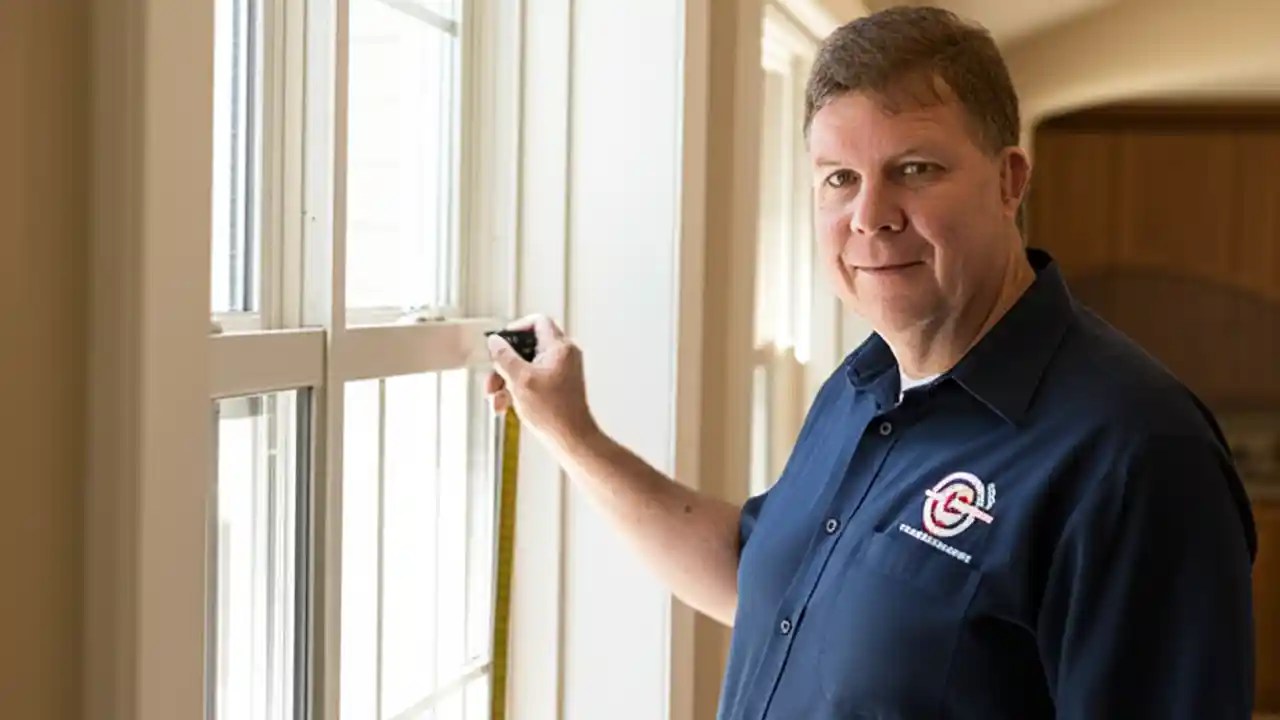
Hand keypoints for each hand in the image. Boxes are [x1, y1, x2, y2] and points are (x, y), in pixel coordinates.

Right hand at [485, 315, 599, 451]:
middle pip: (527, 347)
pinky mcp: (557, 386)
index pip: (537, 322)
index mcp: (559, 348)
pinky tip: (504, 405)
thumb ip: (504, 357)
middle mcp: (562, 356)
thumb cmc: (553, 412)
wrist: (571, 439)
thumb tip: (494, 341)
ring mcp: (560, 371)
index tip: (501, 343)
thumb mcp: (520, 380)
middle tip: (492, 378)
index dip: (516, 328)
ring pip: (526, 366)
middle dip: (504, 364)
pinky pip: (532, 380)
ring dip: (506, 381)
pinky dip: (517, 389)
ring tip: (495, 399)